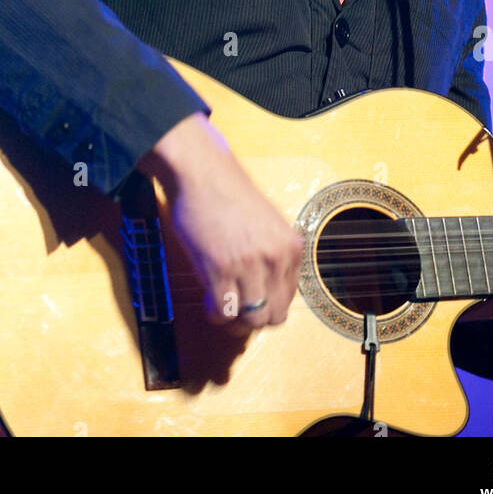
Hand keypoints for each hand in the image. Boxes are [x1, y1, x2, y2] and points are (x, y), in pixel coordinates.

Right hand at [138, 112, 302, 335]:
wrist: (201, 172)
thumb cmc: (228, 192)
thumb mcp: (267, 222)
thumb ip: (271, 253)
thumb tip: (265, 290)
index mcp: (291, 246)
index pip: (289, 298)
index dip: (268, 304)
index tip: (250, 299)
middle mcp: (276, 257)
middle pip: (274, 316)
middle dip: (254, 320)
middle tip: (235, 310)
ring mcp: (250, 264)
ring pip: (251, 320)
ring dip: (234, 320)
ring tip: (221, 304)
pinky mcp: (221, 269)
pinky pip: (224, 312)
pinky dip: (216, 314)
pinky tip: (208, 298)